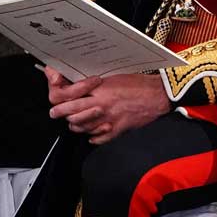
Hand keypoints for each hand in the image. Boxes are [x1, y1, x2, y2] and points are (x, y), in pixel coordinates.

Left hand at [47, 70, 170, 144]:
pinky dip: (92, 136)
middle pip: (69, 114)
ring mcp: (108, 120)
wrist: (159, 95)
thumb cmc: (140, 84)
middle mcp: (101, 106)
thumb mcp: (114, 77)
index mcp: (99, 91)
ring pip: (80, 127)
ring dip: (76, 124)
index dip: (59, 99)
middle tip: (57, 112)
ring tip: (78, 119)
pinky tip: (94, 130)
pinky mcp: (117, 130)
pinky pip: (96, 138)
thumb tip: (79, 88)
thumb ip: (95, 85)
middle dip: (60, 113)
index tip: (58, 99)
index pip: (67, 98)